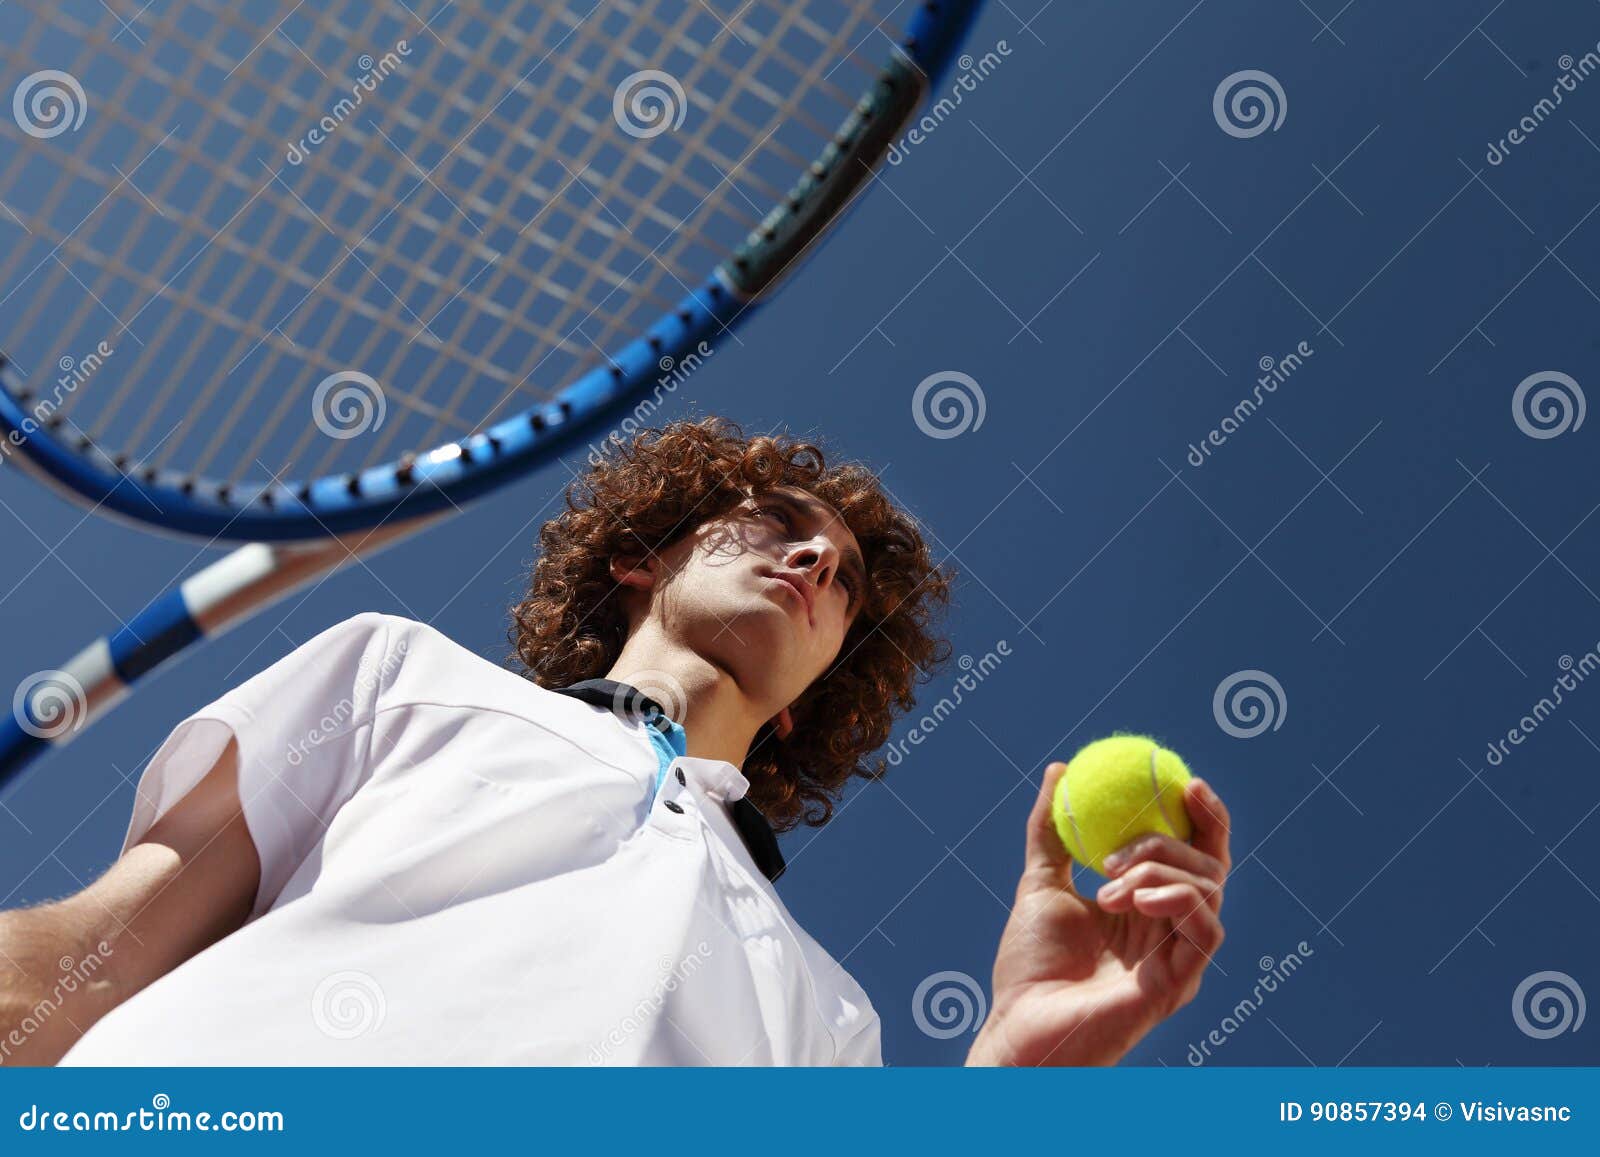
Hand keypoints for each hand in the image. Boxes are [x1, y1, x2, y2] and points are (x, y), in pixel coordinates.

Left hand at [966, 765, 1230, 1065]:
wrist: (1018, 1025)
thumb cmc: (1028, 966)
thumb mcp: (1039, 882)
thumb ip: (1050, 829)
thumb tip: (1060, 770)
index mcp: (1146, 908)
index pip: (1191, 855)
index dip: (1201, 816)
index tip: (1185, 780)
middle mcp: (1170, 932)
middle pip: (1210, 868)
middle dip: (1184, 833)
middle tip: (1153, 817)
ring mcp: (1178, 959)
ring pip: (1208, 892)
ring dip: (1161, 868)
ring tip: (1108, 879)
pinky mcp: (1179, 984)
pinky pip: (1206, 931)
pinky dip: (1180, 900)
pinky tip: (1138, 897)